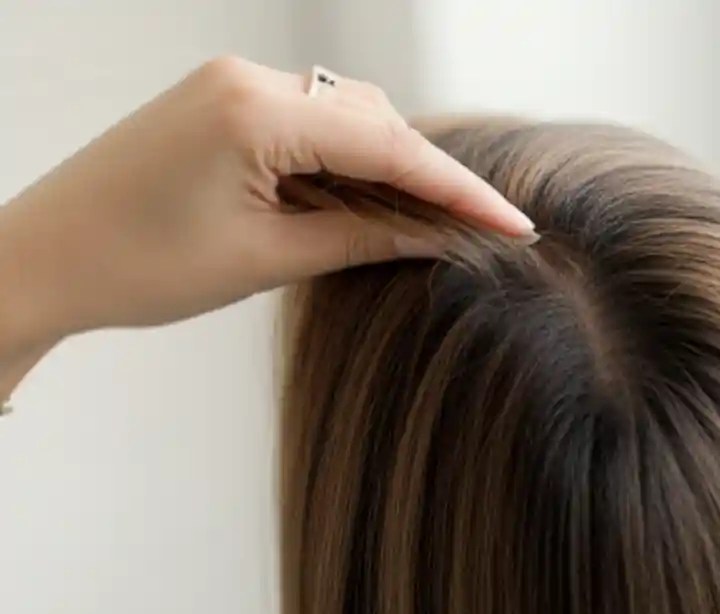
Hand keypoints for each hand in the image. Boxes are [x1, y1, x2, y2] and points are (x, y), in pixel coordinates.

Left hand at [0, 56, 532, 361]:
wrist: (40, 260)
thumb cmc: (135, 266)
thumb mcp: (267, 259)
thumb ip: (364, 239)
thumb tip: (438, 239)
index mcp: (255, 112)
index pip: (389, 148)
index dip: (460, 192)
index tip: (513, 224)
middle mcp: (247, 80)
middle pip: (375, 123)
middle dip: (431, 178)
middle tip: (483, 232)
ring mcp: (231, 85)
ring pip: (346, 120)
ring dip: (390, 170)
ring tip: (435, 226)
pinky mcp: (221, 103)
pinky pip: (309, 125)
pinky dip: (347, 164)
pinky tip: (374, 204)